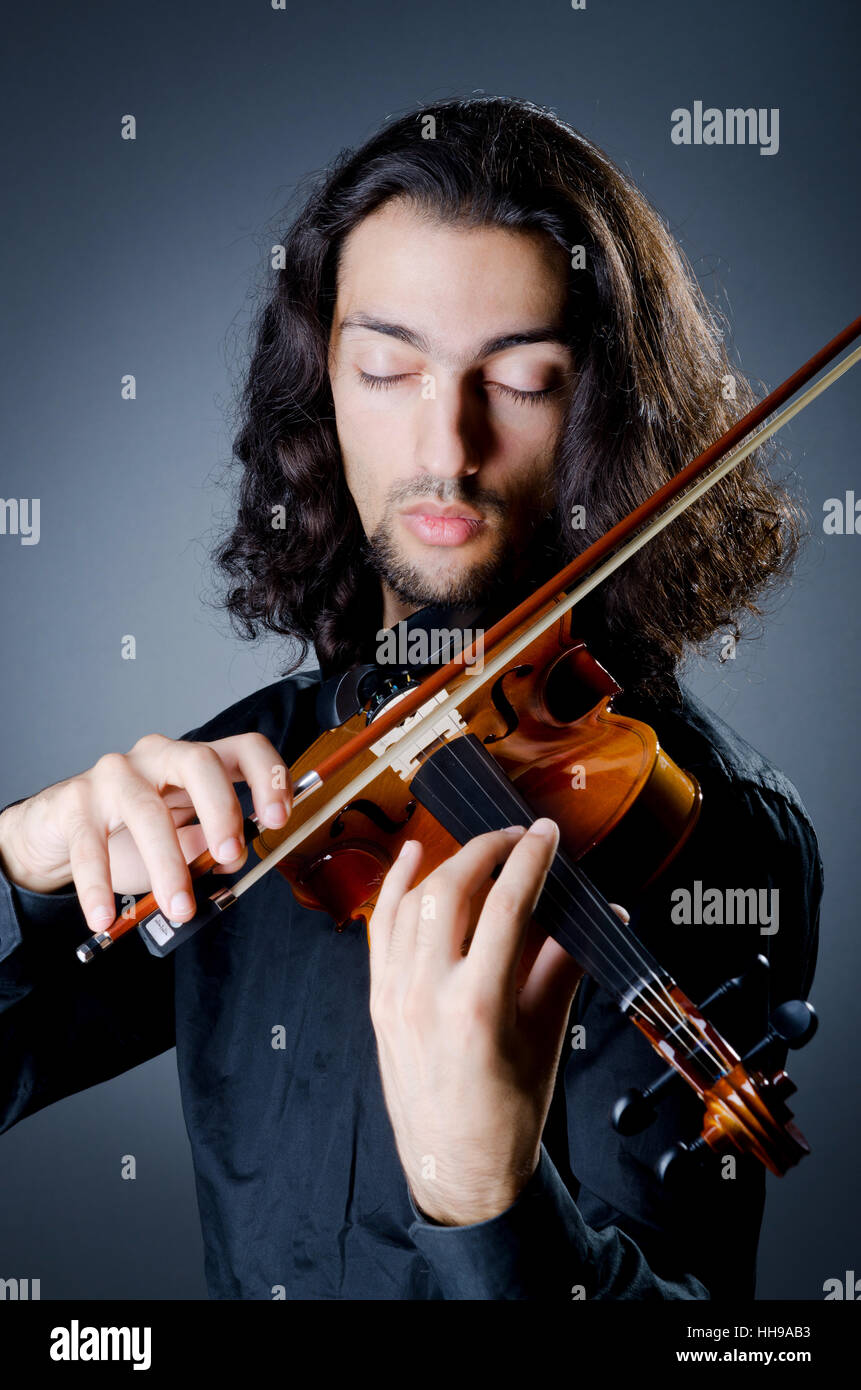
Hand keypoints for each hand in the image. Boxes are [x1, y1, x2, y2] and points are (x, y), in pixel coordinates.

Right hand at [0, 733, 292, 931]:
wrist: (60, 832)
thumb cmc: (131, 836)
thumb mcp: (181, 843)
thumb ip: (208, 846)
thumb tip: (230, 856)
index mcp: (195, 763)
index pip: (244, 749)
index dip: (268, 778)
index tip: (278, 819)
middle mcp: (158, 756)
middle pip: (199, 762)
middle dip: (221, 809)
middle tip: (230, 854)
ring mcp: (113, 774)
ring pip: (146, 811)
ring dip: (167, 865)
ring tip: (180, 908)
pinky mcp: (74, 802)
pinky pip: (90, 846)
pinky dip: (99, 887)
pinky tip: (104, 917)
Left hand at [368, 818, 585, 1225]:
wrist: (457, 1173)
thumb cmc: (507, 1117)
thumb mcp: (546, 1039)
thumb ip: (564, 966)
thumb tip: (596, 916)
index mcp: (478, 1005)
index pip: (506, 905)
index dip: (529, 859)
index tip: (545, 836)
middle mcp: (427, 994)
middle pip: (453, 890)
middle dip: (486, 851)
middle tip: (516, 839)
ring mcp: (395, 996)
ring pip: (413, 902)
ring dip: (447, 865)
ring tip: (479, 850)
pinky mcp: (379, 1002)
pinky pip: (380, 929)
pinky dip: (395, 887)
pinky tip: (411, 859)